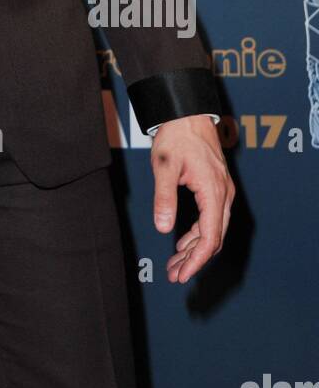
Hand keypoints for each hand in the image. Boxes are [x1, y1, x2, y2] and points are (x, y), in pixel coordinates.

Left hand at [151, 114, 233, 283]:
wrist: (186, 112)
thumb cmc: (176, 135)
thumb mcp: (164, 166)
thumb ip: (164, 198)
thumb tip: (164, 228)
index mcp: (213, 191)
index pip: (210, 236)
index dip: (196, 260)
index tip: (183, 275)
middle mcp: (223, 194)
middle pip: (214, 237)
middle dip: (194, 260)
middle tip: (174, 275)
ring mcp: (222, 190)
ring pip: (212, 229)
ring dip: (194, 249)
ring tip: (174, 264)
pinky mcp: (216, 187)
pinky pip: (210, 218)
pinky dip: (196, 233)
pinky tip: (181, 243)